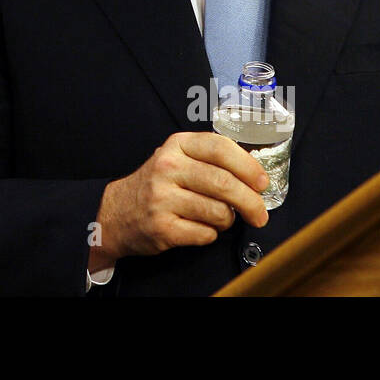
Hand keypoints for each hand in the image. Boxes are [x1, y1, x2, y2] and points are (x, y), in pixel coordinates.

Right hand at [89, 132, 268, 266]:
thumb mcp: (178, 158)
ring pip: (219, 213)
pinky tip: (197, 227)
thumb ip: (211, 159)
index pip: (220, 148)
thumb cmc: (158, 185)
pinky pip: (206, 234)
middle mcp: (167, 168)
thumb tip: (256, 174)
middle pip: (225, 184)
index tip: (262, 182)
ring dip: (226, 220)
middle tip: (260, 214)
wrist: (116, 212)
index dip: (248, 166)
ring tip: (216, 218)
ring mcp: (162, 198)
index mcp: (176, 145)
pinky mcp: (162, 227)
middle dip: (251, 202)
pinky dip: (210, 234)